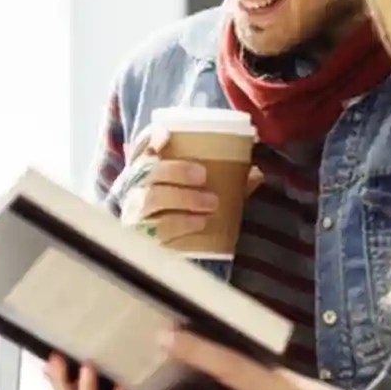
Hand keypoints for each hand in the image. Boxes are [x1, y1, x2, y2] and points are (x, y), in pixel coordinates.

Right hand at [120, 127, 262, 242]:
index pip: (142, 148)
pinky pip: (158, 228)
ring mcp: (135, 213)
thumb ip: (222, 182)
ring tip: (212, 203)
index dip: (151, 139)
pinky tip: (201, 223)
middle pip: (148, 172)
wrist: (164, 254)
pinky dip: (182, 223)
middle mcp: (135, 189)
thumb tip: (255, 173)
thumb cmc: (180, 215)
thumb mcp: (197, 194)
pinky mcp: (142, 237)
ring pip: (152, 198)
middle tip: (203, 176)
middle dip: (175, 170)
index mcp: (145, 172)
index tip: (166, 135)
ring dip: (184, 198)